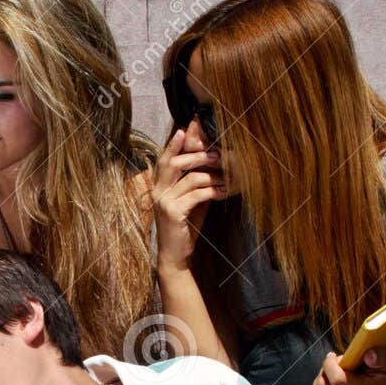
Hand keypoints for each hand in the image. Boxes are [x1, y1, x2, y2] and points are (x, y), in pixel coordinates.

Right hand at [152, 126, 226, 271]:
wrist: (175, 255)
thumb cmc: (184, 227)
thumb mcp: (190, 201)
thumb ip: (195, 184)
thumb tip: (213, 165)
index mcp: (159, 186)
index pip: (164, 160)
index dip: (173, 144)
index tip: (184, 129)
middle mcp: (158, 191)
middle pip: (176, 163)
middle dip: (198, 156)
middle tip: (218, 154)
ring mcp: (164, 202)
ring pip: (191, 179)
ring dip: (213, 176)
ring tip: (228, 177)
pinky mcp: (174, 212)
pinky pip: (197, 195)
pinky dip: (214, 191)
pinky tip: (224, 192)